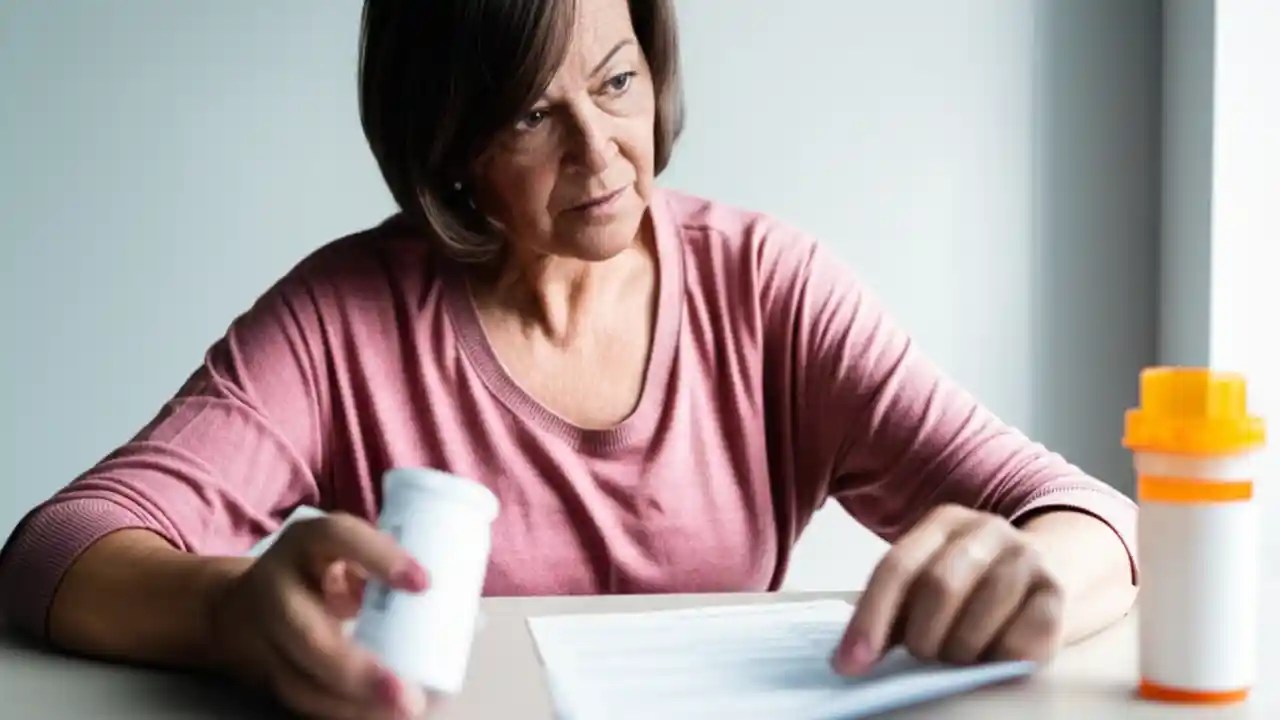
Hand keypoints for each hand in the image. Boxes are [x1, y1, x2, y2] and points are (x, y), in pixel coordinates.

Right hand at [207, 513, 431, 718]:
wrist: (242, 603)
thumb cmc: (323, 571)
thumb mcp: (349, 554)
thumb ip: (394, 573)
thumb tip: (468, 615)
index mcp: (307, 541)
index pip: (338, 537)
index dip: (380, 557)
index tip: (424, 584)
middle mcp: (277, 585)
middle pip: (306, 632)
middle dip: (356, 668)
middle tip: (408, 694)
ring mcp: (263, 634)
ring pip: (298, 678)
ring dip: (352, 704)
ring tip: (402, 711)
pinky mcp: (265, 671)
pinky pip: (301, 698)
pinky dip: (342, 712)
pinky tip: (378, 717)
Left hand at [832, 504, 1064, 673]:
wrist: (1058, 567)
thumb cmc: (978, 584)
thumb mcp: (935, 578)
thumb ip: (899, 607)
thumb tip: (855, 657)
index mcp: (944, 522)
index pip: (897, 567)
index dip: (871, 618)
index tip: (850, 663)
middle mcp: (987, 530)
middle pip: (939, 587)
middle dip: (921, 636)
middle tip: (922, 656)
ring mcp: (1026, 558)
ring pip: (978, 619)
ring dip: (958, 653)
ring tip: (958, 657)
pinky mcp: (1056, 594)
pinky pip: (1018, 644)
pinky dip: (996, 662)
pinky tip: (992, 657)